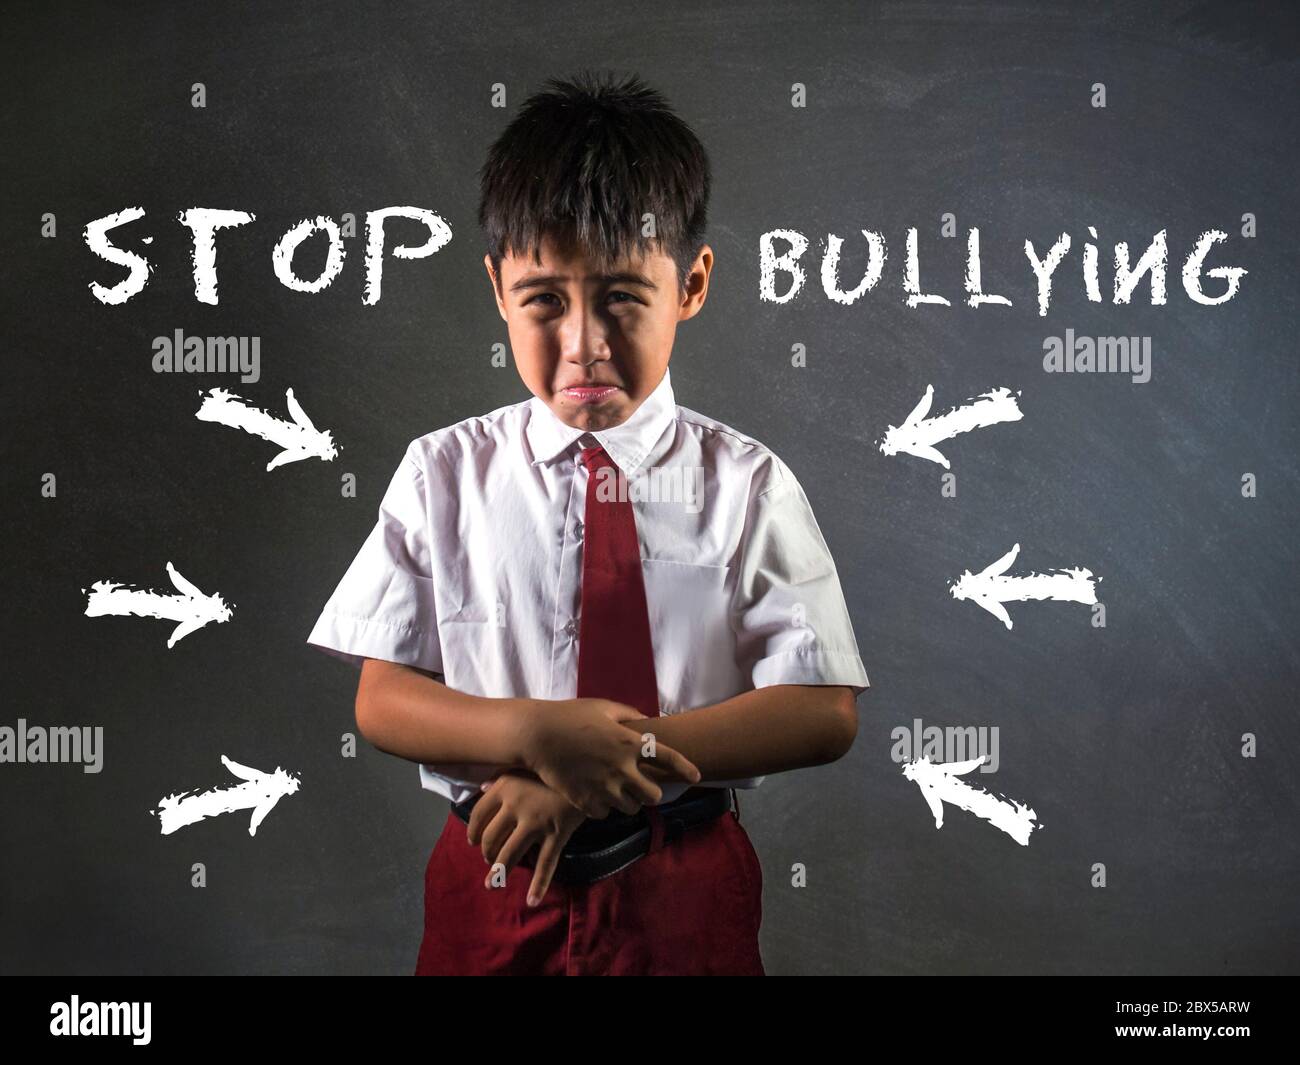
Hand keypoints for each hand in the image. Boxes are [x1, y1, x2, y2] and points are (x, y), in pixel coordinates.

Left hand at [468, 769, 588, 906]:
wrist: (587, 770)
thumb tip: (482, 789)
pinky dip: (538, 885)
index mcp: (505, 786)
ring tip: (492, 884)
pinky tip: (531, 901)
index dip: (473, 831)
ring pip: (510, 854)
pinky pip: (545, 864)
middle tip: (488, 860)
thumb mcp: (524, 767)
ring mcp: (536, 822)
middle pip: (492, 838)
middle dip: (487, 853)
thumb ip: (502, 777)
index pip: (478, 814)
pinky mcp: (556, 835)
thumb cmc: (552, 768)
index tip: (473, 840)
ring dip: (499, 872)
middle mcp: (516, 805)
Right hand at [515, 697, 700, 817]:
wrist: (538, 735)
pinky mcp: (586, 801)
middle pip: (653, 795)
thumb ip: (628, 715)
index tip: (696, 776)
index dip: (686, 768)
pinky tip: (596, 795)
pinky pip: (605, 814)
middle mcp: (622, 768)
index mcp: (630, 742)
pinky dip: (604, 807)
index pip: (668, 758)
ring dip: (628, 801)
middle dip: (651, 792)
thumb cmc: (570, 715)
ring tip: (617, 790)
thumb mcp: (603, 707)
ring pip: (630, 808)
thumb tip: (645, 720)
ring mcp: (604, 787)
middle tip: (643, 787)